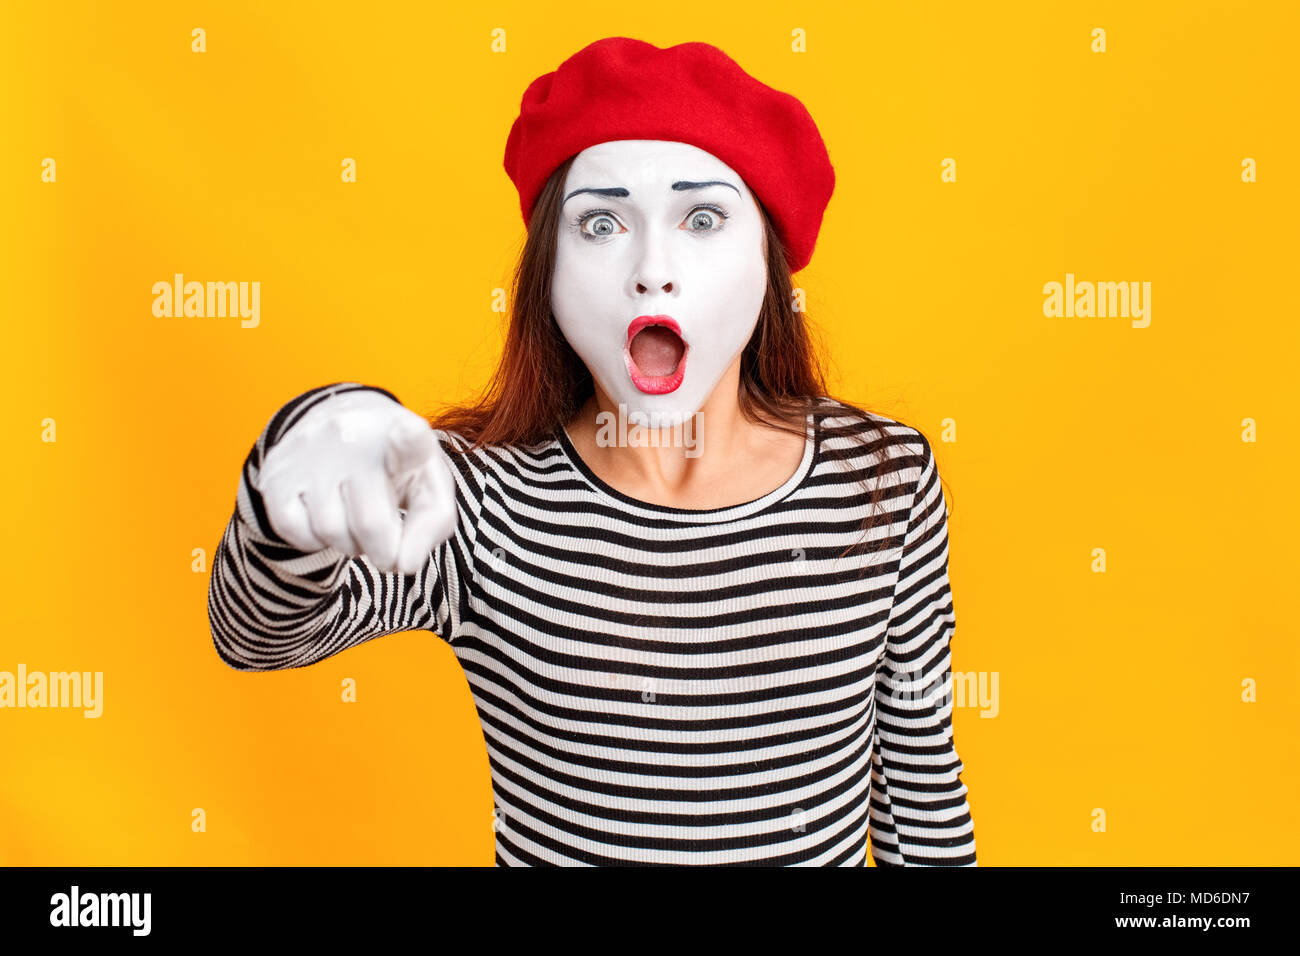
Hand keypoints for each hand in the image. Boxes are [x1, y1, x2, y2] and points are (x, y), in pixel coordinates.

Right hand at [254, 390, 457, 574]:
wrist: (343, 435)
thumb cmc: (397, 472)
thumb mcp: (429, 490)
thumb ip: (432, 527)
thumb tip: (403, 565)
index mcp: (403, 433)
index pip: (409, 437)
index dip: (410, 439)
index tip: (409, 432)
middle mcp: (353, 435)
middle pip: (370, 523)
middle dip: (383, 551)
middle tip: (386, 542)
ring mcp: (309, 452)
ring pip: (331, 531)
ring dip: (349, 544)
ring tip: (356, 521)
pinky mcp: (277, 473)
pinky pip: (296, 532)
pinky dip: (315, 540)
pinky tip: (328, 518)